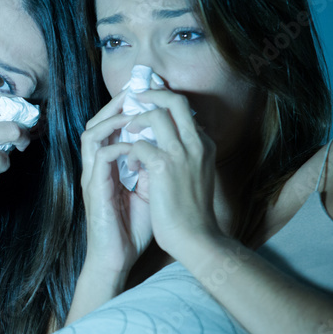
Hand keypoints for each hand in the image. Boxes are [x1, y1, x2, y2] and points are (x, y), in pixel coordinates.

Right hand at [78, 90, 153, 288]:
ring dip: (114, 119)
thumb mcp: (148, 191)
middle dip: (115, 105)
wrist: (116, 259)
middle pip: (96, 123)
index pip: (109, 128)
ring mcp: (92, 176)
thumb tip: (167, 146)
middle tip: (136, 91)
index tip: (145, 95)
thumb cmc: (131, 229)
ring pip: (92, 133)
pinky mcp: (94, 188)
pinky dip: (118, 145)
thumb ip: (152, 168)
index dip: (124, 109)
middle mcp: (96, 167)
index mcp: (107, 167)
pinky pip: (101, 155)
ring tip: (133, 111)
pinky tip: (136, 144)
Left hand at [119, 89, 222, 260]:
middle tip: (134, 99)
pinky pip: (139, 143)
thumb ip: (187, 156)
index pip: (185, 110)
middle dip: (152, 95)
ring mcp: (181, 153)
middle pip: (176, 101)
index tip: (146, 104)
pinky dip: (129, 151)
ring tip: (127, 134)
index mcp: (205, 146)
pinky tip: (129, 166)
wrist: (196, 239)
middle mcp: (196, 144)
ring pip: (156, 115)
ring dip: (136, 121)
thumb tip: (171, 141)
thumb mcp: (196, 176)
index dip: (164, 102)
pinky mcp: (164, 166)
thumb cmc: (192, 213)